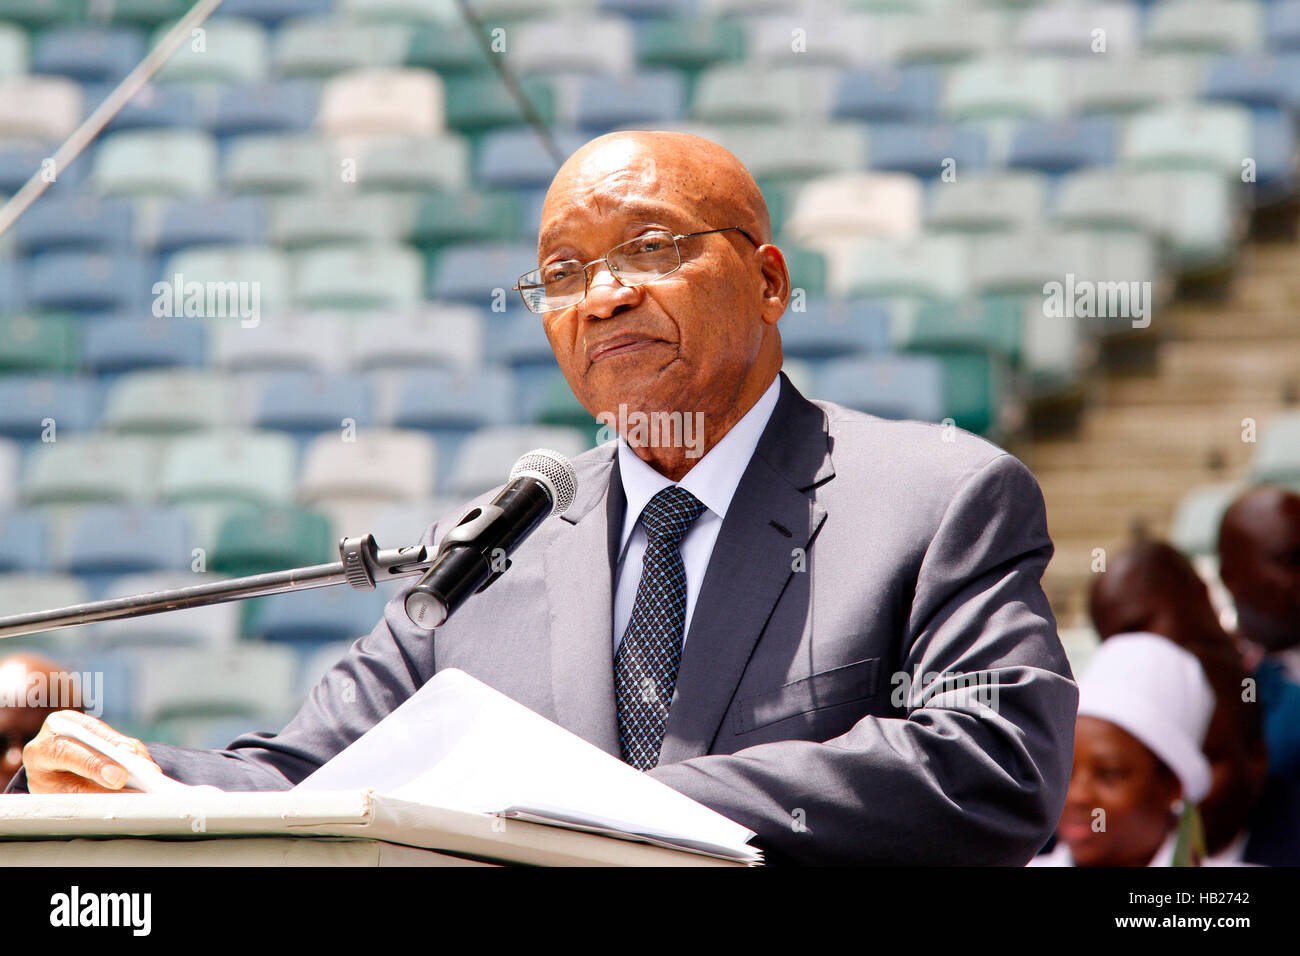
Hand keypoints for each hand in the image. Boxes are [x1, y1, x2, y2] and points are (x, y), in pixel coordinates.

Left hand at [23, 710, 160, 793]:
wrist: (53, 776)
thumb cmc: (57, 791)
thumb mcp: (65, 795)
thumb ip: (91, 793)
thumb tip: (125, 797)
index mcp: (40, 750)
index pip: (66, 752)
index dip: (94, 764)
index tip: (118, 778)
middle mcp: (58, 729)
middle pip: (90, 738)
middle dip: (117, 754)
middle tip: (140, 769)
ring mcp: (78, 723)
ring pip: (109, 735)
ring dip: (132, 753)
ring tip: (150, 770)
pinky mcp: (99, 727)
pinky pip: (121, 738)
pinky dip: (135, 753)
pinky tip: (146, 765)